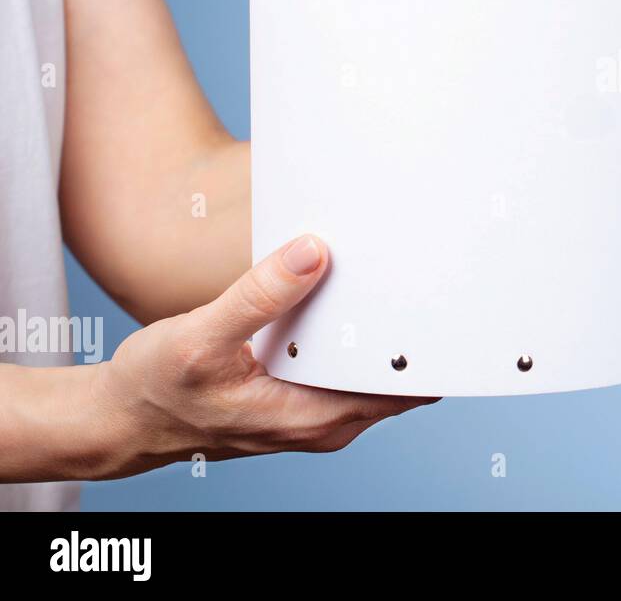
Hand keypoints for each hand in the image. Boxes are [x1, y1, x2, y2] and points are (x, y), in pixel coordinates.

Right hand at [86, 235, 435, 477]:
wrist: (123, 419)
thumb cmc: (157, 389)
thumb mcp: (200, 337)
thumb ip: (259, 295)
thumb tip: (314, 253)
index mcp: (315, 417)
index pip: (404, 388)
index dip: (430, 349)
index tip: (443, 301)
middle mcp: (327, 421)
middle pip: (400, 377)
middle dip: (413, 329)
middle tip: (424, 268)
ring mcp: (317, 411)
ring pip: (375, 370)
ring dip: (383, 329)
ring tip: (394, 272)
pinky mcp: (303, 395)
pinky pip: (348, 365)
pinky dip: (355, 334)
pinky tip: (347, 294)